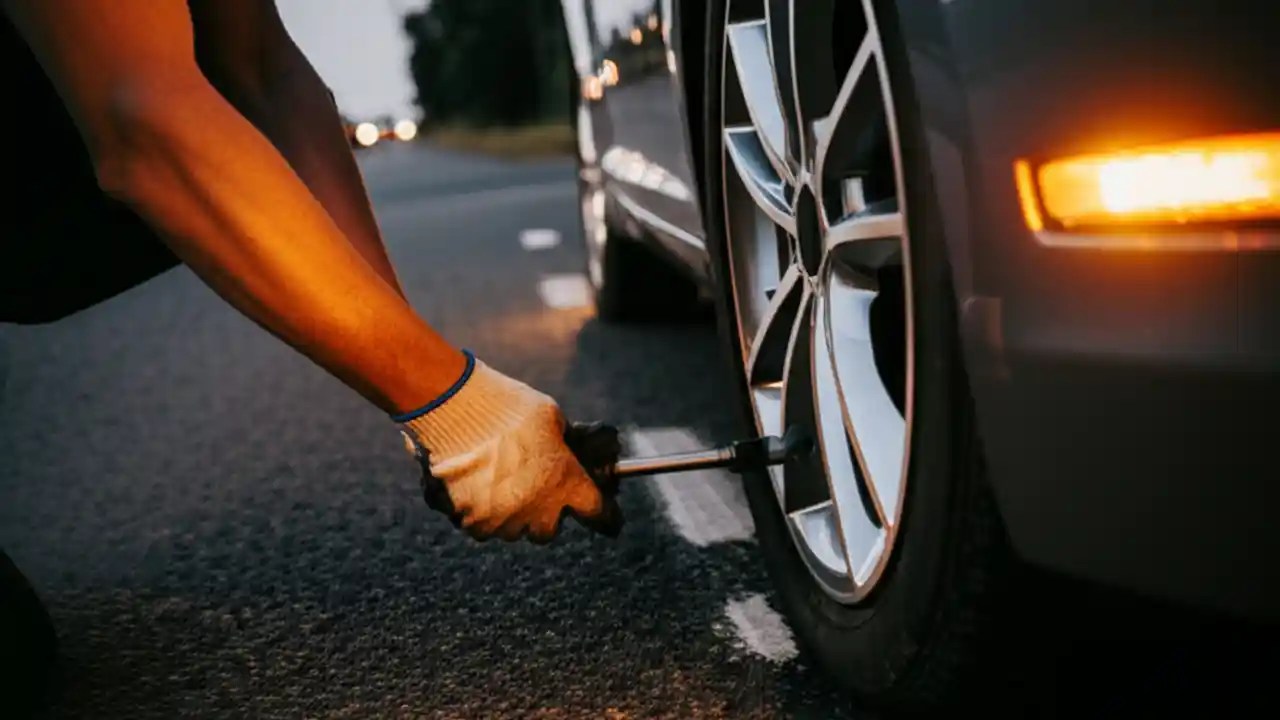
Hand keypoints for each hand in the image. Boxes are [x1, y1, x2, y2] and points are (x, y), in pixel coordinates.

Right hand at [399, 359, 621, 542]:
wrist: (456, 410)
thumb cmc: (507, 408)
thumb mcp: (551, 419)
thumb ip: (564, 443)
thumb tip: (566, 448)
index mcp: (566, 483)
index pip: (598, 512)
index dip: (605, 516)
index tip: (609, 520)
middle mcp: (538, 510)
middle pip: (548, 529)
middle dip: (544, 514)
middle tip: (534, 489)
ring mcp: (502, 520)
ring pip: (512, 529)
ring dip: (510, 512)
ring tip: (498, 481)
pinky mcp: (471, 521)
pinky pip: (480, 525)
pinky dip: (479, 511)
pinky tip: (474, 485)